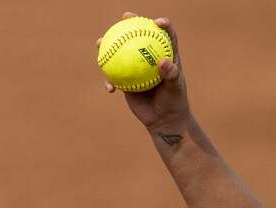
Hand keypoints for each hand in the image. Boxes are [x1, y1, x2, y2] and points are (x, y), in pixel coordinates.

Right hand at [99, 12, 189, 129]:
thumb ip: (171, 76)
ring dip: (108, 44)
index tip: (157, 22)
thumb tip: (163, 61)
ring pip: (119, 52)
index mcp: (165, 57)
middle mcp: (149, 59)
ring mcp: (136, 68)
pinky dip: (109, 81)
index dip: (163, 25)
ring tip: (100, 43)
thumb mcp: (175, 90)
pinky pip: (113, 76)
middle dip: (130, 23)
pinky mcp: (125, 80)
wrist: (164, 120)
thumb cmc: (174, 103)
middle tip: (124, 18)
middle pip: (138, 36)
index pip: (166, 36)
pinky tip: (110, 88)